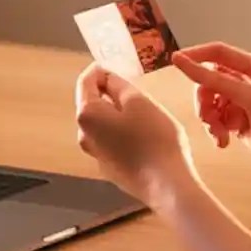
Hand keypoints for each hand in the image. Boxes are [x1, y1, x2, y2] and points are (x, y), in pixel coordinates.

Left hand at [75, 63, 197, 204]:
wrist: (166, 184)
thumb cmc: (154, 138)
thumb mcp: (139, 101)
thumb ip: (118, 85)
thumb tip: (106, 79)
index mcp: (87, 115)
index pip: (85, 81)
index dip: (100, 69)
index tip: (117, 65)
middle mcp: (84, 135)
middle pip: (92, 104)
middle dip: (110, 93)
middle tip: (136, 89)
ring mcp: (96, 155)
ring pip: (103, 123)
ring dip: (118, 113)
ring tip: (145, 113)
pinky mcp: (110, 168)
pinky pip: (112, 141)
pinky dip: (123, 132)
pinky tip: (145, 136)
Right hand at [171, 43, 250, 179]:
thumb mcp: (247, 97)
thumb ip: (214, 80)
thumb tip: (183, 61)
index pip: (219, 53)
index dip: (196, 55)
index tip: (176, 62)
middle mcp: (249, 83)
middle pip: (211, 81)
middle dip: (205, 99)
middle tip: (207, 116)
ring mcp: (244, 103)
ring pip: (212, 102)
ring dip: (210, 118)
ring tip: (219, 133)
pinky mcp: (240, 122)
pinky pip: (218, 120)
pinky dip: (217, 130)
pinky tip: (224, 142)